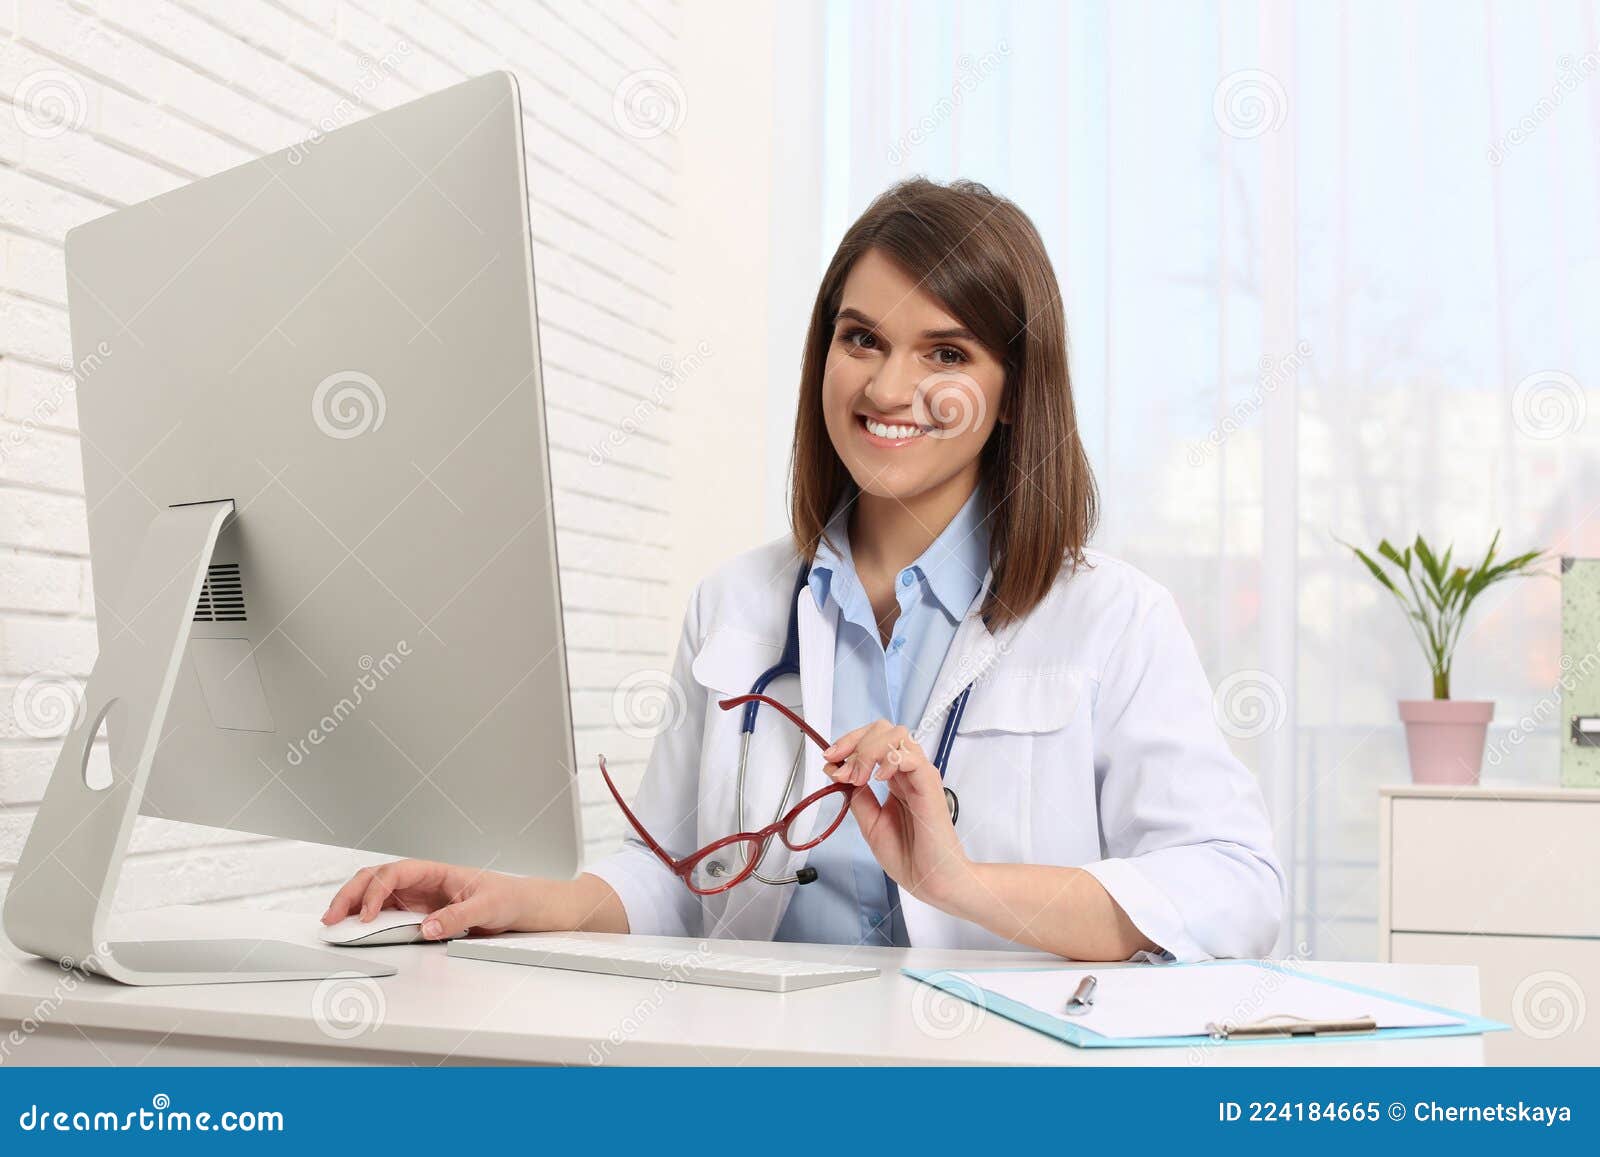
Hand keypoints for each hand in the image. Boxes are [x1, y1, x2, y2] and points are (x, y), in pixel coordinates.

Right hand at [321, 859, 536, 940]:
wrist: (519, 906)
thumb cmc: (506, 897)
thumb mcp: (488, 907)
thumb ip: (459, 916)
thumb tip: (427, 928)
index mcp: (435, 871)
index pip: (395, 873)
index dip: (375, 892)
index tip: (365, 915)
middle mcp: (421, 881)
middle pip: (375, 879)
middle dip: (349, 893)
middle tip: (331, 916)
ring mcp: (416, 897)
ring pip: (374, 894)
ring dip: (351, 904)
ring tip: (333, 922)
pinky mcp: (417, 913)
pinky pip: (384, 912)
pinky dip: (365, 918)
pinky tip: (353, 928)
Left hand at [823, 720, 974, 907]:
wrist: (931, 880)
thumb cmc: (908, 856)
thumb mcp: (870, 823)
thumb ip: (856, 797)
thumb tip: (837, 772)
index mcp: (895, 778)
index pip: (873, 739)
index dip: (848, 743)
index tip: (829, 760)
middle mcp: (908, 772)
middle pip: (884, 729)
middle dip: (854, 742)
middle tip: (841, 769)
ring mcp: (920, 776)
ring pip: (897, 735)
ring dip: (868, 751)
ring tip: (859, 778)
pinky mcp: (930, 785)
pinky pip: (912, 757)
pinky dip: (890, 759)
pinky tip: (879, 779)